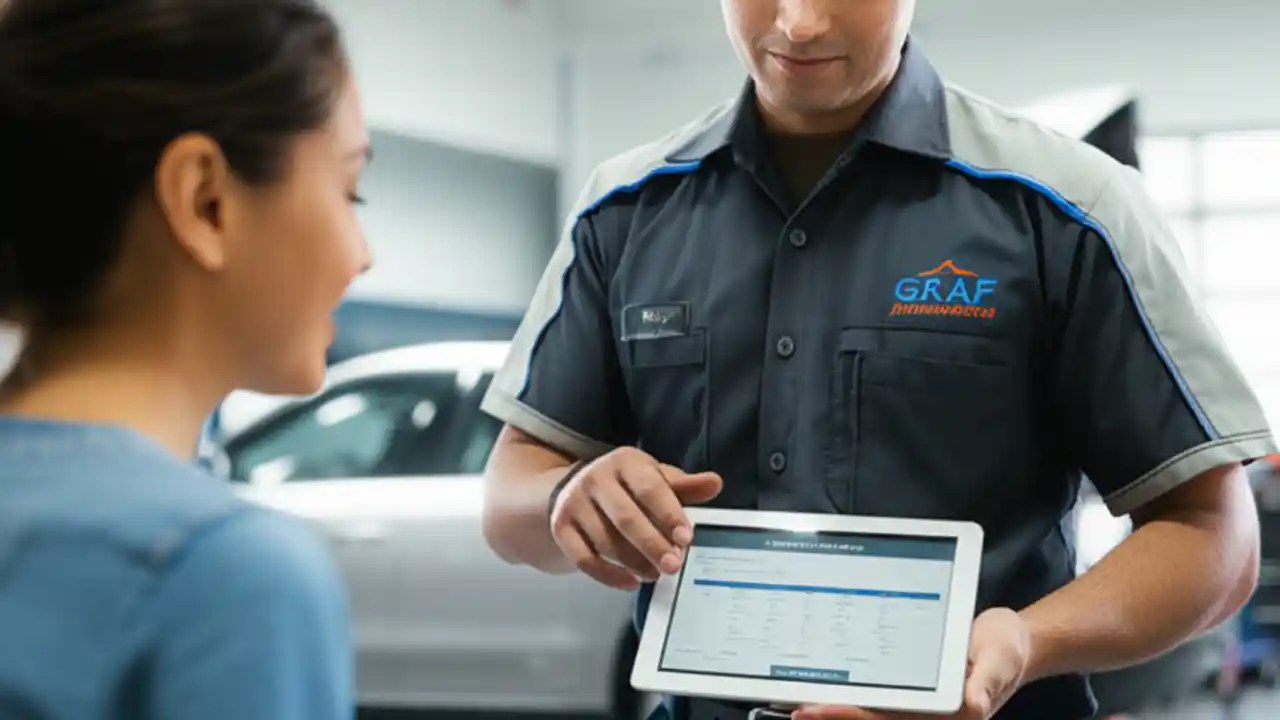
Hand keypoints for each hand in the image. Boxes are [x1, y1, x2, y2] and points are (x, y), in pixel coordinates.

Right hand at [550, 446, 722, 589]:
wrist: (575, 489)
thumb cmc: (626, 486)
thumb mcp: (654, 479)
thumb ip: (684, 486)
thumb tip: (715, 484)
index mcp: (624, 462)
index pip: (649, 488)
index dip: (669, 514)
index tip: (686, 538)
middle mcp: (596, 479)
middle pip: (626, 517)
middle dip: (652, 545)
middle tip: (674, 565)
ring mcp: (574, 503)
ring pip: (606, 541)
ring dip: (634, 562)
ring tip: (656, 575)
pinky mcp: (561, 527)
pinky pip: (584, 558)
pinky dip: (609, 575)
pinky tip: (631, 582)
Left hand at [792, 608, 1032, 719]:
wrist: (1014, 642)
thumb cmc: (1007, 650)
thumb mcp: (1001, 658)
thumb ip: (987, 680)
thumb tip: (973, 702)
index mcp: (949, 714)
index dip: (854, 716)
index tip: (821, 710)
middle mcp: (931, 715)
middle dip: (836, 716)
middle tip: (799, 710)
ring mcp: (922, 705)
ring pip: (874, 712)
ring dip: (841, 710)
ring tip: (803, 705)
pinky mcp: (917, 691)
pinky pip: (881, 697)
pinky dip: (855, 695)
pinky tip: (830, 689)